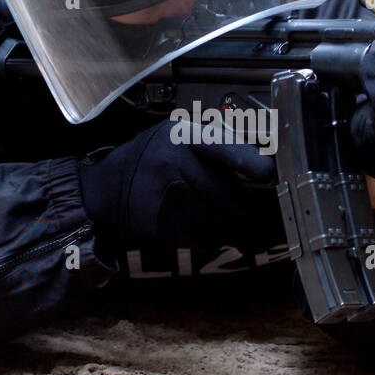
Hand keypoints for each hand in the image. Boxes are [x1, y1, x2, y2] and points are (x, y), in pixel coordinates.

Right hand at [78, 119, 281, 252]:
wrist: (105, 191)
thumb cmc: (151, 161)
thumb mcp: (175, 136)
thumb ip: (215, 144)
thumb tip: (262, 163)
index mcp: (182, 136)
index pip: (224, 148)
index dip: (250, 162)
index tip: (268, 173)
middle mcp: (174, 163)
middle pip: (228, 194)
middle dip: (240, 206)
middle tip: (242, 209)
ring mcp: (167, 196)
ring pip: (218, 219)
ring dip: (223, 224)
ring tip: (209, 215)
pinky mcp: (163, 224)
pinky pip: (203, 237)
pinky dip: (207, 237)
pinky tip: (196, 226)